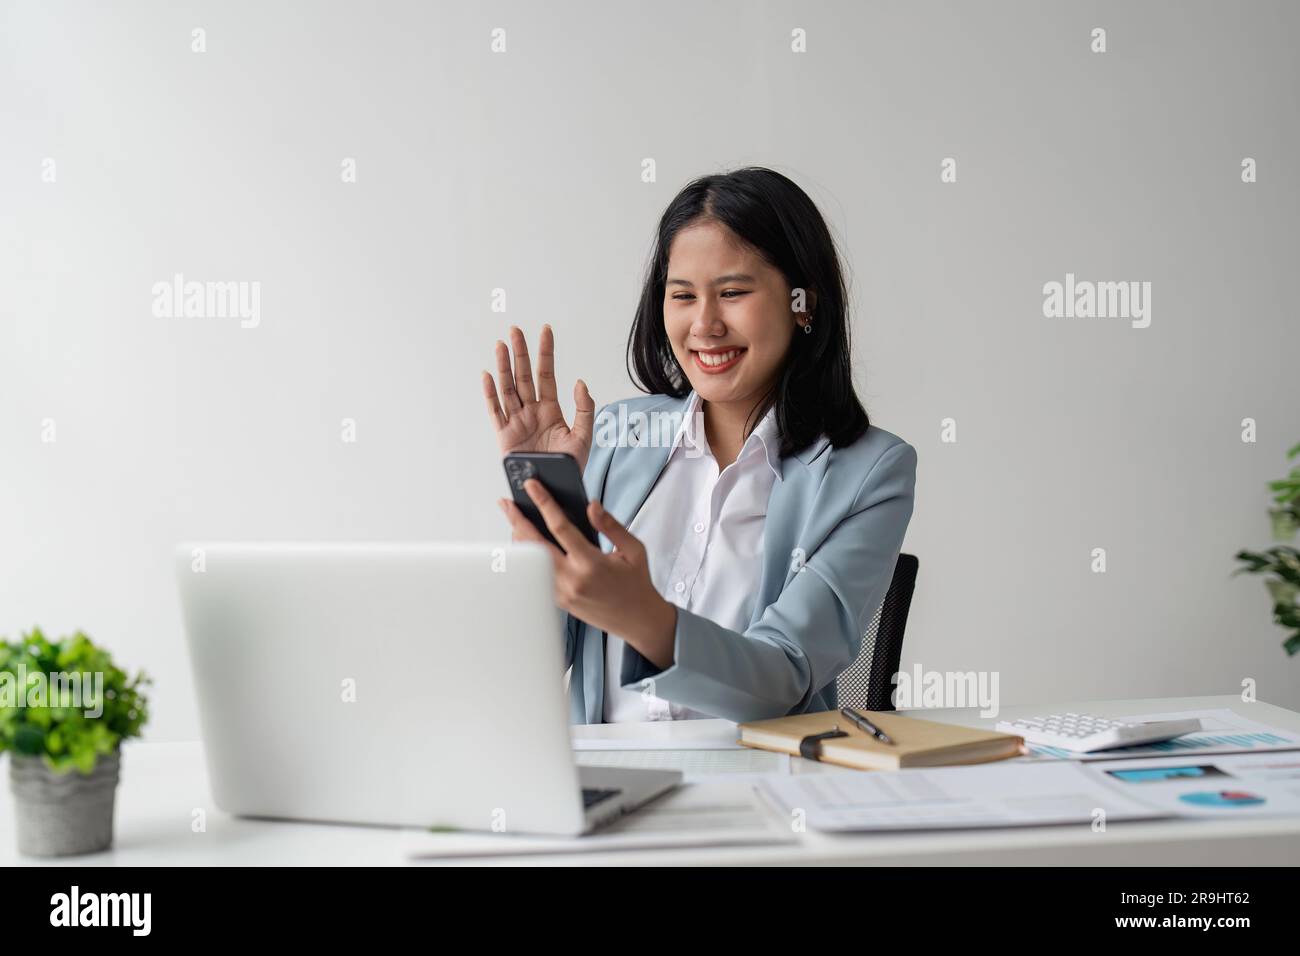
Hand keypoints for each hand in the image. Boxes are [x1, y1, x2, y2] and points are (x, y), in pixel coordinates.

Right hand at [482, 324, 595, 472]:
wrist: (554, 490)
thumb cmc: (569, 467)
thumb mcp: (584, 437)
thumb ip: (584, 409)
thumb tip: (579, 382)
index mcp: (550, 409)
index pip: (547, 374)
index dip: (546, 353)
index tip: (545, 330)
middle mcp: (531, 411)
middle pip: (524, 376)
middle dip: (520, 353)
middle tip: (515, 330)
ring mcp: (516, 421)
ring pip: (508, 388)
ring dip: (504, 366)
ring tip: (501, 345)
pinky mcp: (504, 435)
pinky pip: (495, 411)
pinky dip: (490, 393)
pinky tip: (488, 375)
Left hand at [497, 479, 676, 669]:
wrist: (638, 620)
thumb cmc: (637, 582)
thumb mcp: (633, 549)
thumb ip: (611, 525)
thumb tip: (591, 505)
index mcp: (592, 563)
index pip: (560, 527)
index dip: (544, 503)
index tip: (531, 486)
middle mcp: (573, 579)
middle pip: (534, 545)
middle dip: (517, 520)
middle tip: (507, 502)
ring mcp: (562, 593)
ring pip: (531, 562)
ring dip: (520, 540)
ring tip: (514, 520)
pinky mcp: (559, 602)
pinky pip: (536, 576)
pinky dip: (529, 559)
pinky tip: (526, 545)